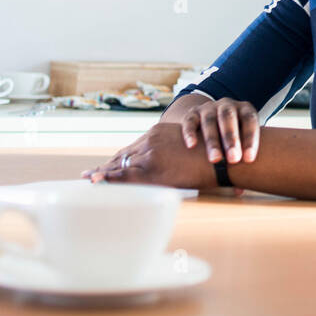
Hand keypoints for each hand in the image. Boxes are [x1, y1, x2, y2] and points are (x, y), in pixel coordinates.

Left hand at [81, 123, 219, 189]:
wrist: (227, 157)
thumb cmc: (216, 156)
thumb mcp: (192, 146)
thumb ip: (178, 152)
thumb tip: (177, 164)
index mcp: (159, 133)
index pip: (133, 147)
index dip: (119, 158)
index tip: (106, 164)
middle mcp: (150, 140)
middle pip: (123, 155)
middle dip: (107, 166)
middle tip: (89, 175)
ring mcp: (150, 154)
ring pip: (119, 165)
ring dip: (103, 173)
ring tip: (89, 180)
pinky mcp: (152, 170)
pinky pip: (125, 176)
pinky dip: (108, 179)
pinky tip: (97, 182)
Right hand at [180, 97, 260, 166]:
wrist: (215, 122)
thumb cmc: (237, 137)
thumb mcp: (245, 139)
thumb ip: (245, 154)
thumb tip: (242, 186)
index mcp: (245, 109)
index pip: (250, 120)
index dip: (250, 139)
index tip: (249, 159)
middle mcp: (227, 106)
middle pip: (228, 118)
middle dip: (231, 138)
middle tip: (233, 159)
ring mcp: (209, 108)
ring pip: (209, 121)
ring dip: (212, 140)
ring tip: (215, 159)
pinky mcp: (193, 113)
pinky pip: (190, 121)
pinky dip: (190, 133)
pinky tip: (191, 146)